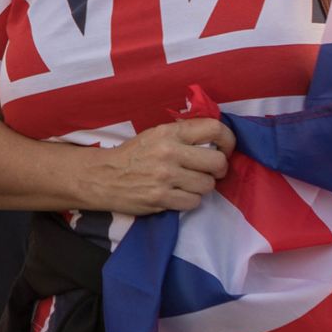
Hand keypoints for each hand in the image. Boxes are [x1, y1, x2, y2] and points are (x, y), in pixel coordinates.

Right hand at [79, 119, 234, 214]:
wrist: (103, 177)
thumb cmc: (133, 155)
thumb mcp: (156, 135)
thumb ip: (184, 135)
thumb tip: (217, 142)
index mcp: (169, 132)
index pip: (214, 129)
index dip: (229, 140)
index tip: (226, 150)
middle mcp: (169, 152)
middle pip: (217, 162)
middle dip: (218, 169)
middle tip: (210, 172)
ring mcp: (165, 176)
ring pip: (207, 185)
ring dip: (202, 187)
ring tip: (188, 184)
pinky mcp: (161, 198)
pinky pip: (193, 202)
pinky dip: (189, 201)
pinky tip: (178, 195)